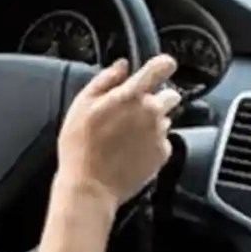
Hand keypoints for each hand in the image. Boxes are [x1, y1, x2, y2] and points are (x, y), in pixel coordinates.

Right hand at [56, 55, 181, 211]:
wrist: (90, 186)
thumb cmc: (79, 144)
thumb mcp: (82, 104)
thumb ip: (106, 80)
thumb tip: (123, 65)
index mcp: (132, 95)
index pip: (163, 66)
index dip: (163, 65)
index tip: (161, 69)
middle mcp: (152, 111)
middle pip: (170, 95)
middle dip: (157, 100)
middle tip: (133, 113)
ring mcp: (160, 133)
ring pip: (165, 119)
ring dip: (152, 123)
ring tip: (127, 137)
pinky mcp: (163, 153)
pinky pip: (163, 141)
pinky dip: (152, 144)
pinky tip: (132, 152)